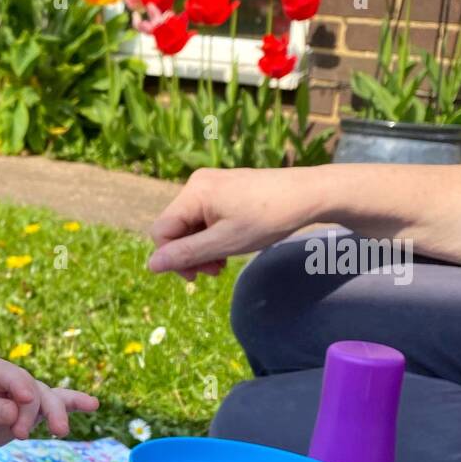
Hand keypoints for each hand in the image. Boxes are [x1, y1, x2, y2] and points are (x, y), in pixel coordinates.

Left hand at [0, 357, 98, 455]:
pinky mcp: (33, 410)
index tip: (23, 401)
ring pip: (47, 400)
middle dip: (34, 412)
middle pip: (33, 391)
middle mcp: (13, 378)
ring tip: (61, 431)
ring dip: (56, 414)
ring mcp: (25, 394)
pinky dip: (73, 405)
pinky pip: (55, 405)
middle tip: (21, 435)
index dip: (20, 388)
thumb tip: (14, 414)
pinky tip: (93, 405)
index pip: (12, 376)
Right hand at [148, 166, 322, 279]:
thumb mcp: (225, 242)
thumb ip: (186, 254)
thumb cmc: (269, 218)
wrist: (309, 194)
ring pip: (190, 225)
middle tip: (214, 272)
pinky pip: (205, 217)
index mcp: (194, 193)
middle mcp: (197, 184)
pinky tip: (229, 246)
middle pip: (175, 228)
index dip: (172, 258)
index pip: (162, 231)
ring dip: (202, 248)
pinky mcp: (224, 189)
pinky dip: (212, 236)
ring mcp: (211, 185)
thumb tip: (151, 265)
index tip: (197, 277)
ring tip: (224, 261)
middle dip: (190, 254)